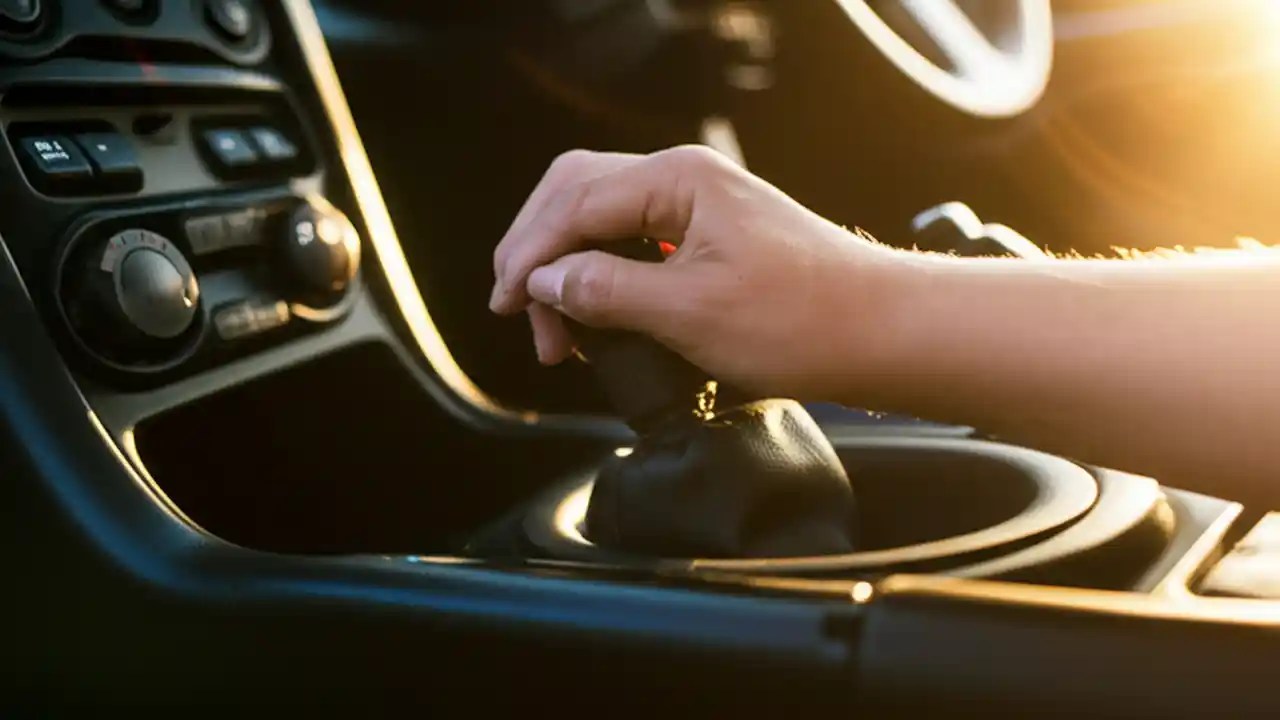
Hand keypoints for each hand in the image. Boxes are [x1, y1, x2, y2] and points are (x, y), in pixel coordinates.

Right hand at [489, 145, 904, 400]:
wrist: (881, 333)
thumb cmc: (805, 318)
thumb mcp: (689, 312)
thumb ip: (608, 290)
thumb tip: (548, 281)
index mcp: (678, 179)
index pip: (574, 203)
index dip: (529, 255)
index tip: (507, 303)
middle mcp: (684, 180)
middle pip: (577, 196)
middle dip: (540, 253)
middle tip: (525, 315)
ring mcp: (698, 207)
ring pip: (602, 219)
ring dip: (570, 268)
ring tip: (561, 331)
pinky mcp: (708, 238)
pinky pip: (634, 242)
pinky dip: (603, 275)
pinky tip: (596, 314)